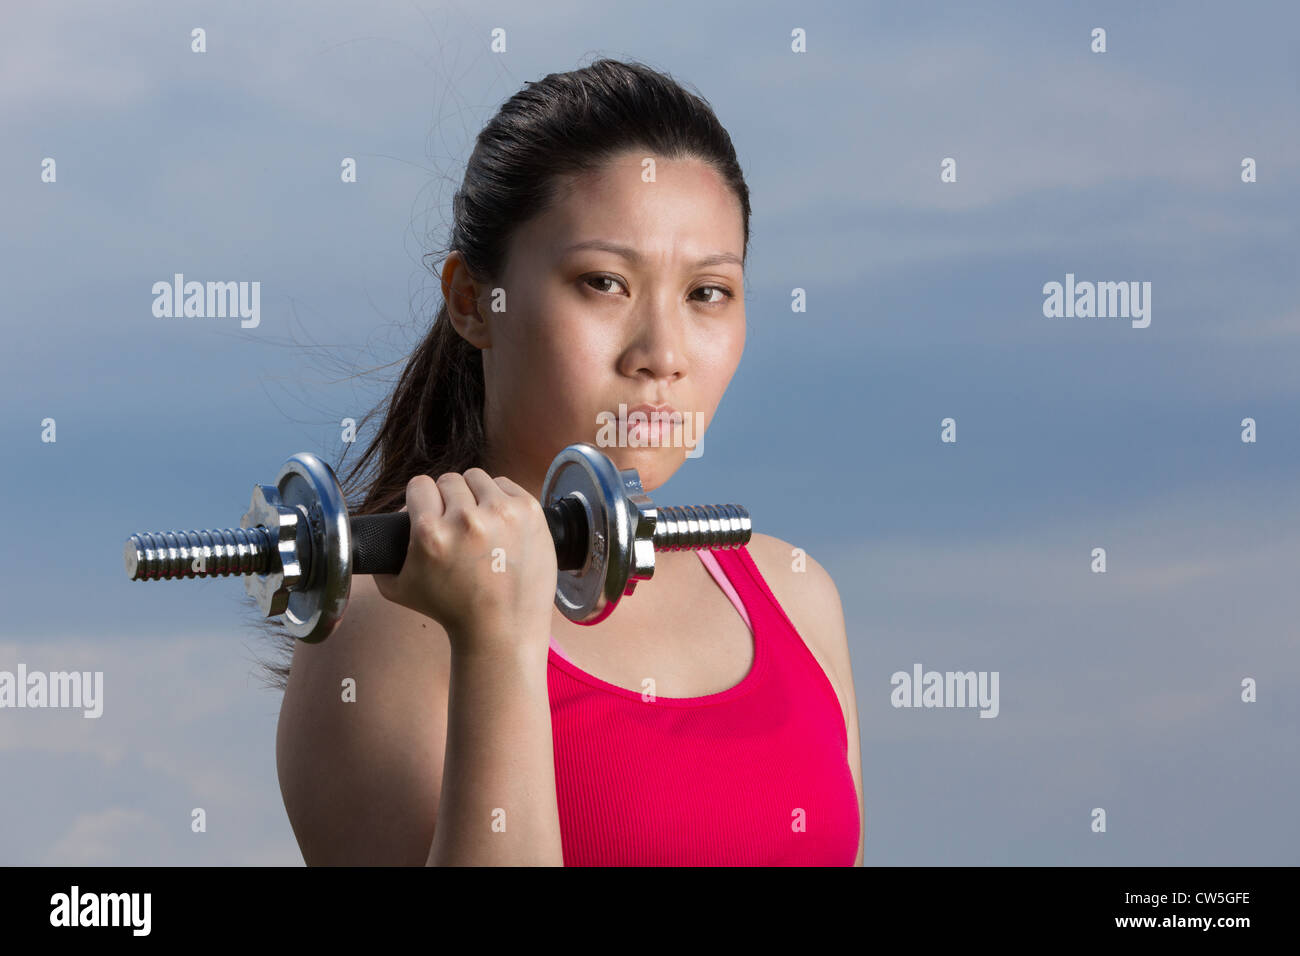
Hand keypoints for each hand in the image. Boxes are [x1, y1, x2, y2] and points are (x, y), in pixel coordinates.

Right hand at [373, 469, 556, 656]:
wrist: (502, 629)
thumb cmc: (452, 610)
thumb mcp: (398, 589)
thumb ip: (381, 556)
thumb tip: (387, 524)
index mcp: (431, 533)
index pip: (419, 485)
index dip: (421, 499)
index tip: (429, 511)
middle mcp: (466, 519)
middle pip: (449, 480)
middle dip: (448, 499)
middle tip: (455, 524)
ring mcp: (502, 513)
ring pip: (478, 478)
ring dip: (474, 494)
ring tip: (478, 520)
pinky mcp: (529, 512)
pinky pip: (506, 484)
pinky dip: (501, 498)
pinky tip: (499, 521)